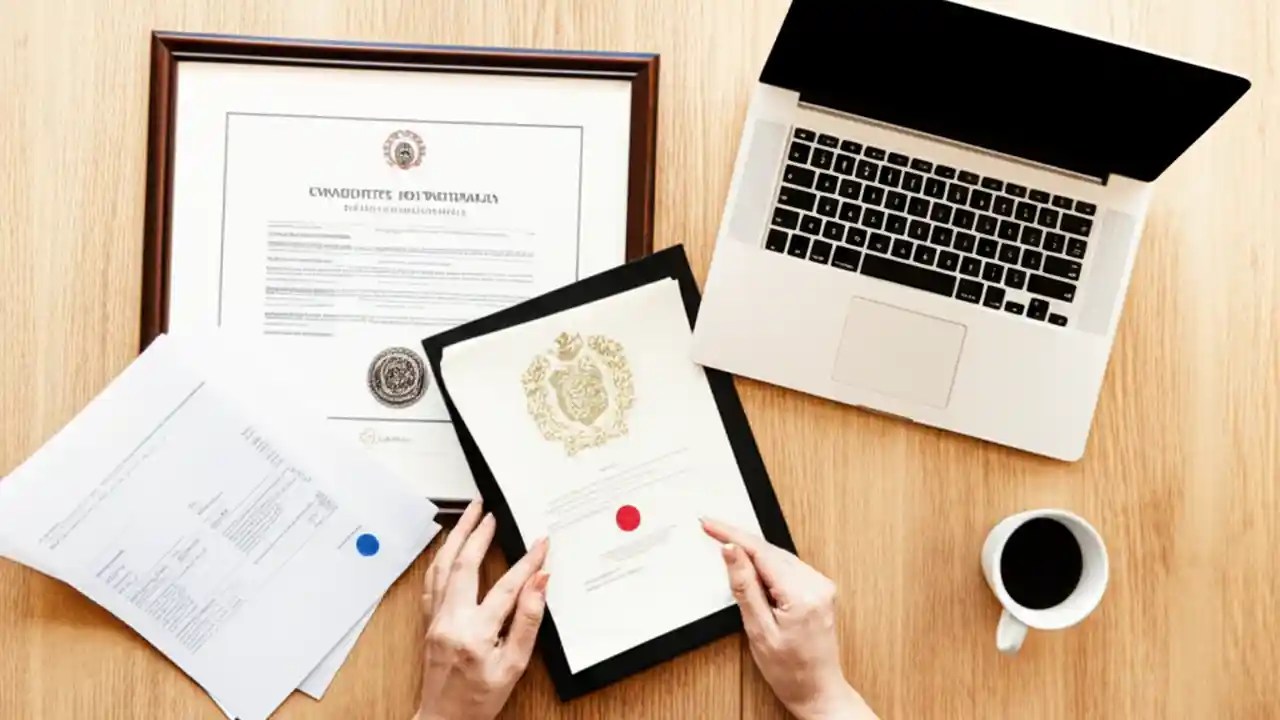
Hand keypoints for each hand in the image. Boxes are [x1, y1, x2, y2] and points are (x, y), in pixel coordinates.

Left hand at [415, 501, 549, 719]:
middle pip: (463, 564)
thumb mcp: (514, 667)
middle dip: (477, 533)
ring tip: (468, 515)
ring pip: (441, 567)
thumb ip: (528, 622)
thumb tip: (539, 585)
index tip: (541, 545)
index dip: (527, 563)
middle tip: (489, 511)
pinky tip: (448, 546)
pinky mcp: (428, 622)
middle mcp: (451, 621)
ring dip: (455, 537)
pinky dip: (440, 558)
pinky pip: (431, 581)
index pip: (506, 587)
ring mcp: (435, 620)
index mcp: (476, 634)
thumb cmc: (480, 699)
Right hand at [701, 518, 876, 719]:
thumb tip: (732, 552)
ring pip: (779, 556)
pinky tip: (754, 573)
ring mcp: (821, 585)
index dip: (731, 534)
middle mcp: (816, 585)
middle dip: (740, 541)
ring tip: (730, 556)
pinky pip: (789, 567)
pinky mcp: (820, 589)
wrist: (818, 690)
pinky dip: (768, 566)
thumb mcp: (758, 630)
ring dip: (754, 554)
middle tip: (711, 530)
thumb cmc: (790, 670)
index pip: (760, 551)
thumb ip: (744, 586)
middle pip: (770, 550)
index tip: (710, 524)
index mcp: (802, 594)